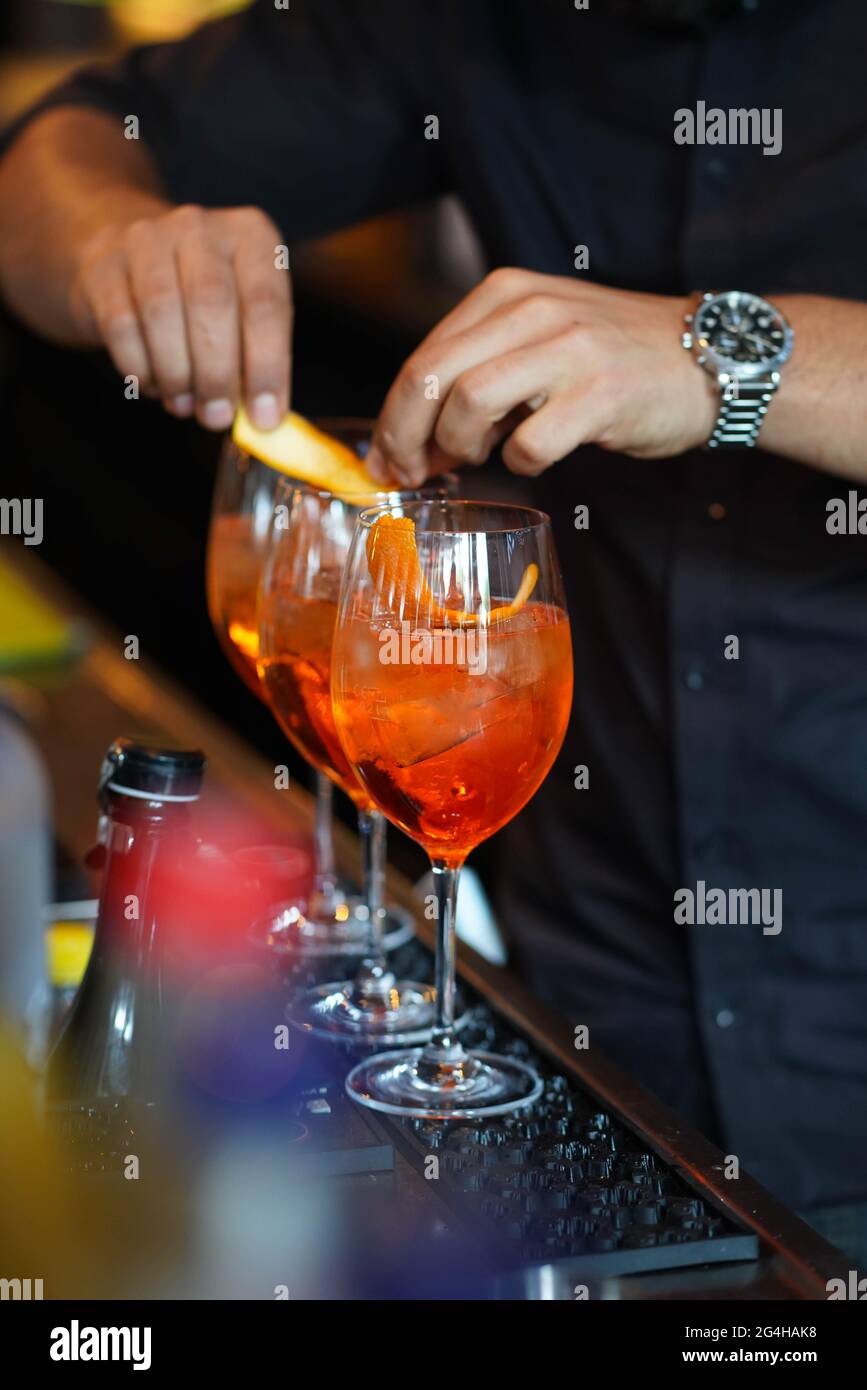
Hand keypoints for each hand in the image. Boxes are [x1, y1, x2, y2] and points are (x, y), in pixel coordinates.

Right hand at [69, 203, 290, 429]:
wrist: (129, 263)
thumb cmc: (202, 301)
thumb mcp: (244, 316)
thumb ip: (259, 361)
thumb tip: (264, 420)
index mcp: (251, 236)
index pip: (266, 303)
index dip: (267, 367)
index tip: (264, 418)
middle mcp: (199, 228)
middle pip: (212, 305)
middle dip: (217, 374)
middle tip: (216, 416)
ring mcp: (146, 239)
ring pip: (163, 314)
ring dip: (176, 374)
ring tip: (184, 404)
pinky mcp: (103, 267)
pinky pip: (122, 326)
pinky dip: (140, 367)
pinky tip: (153, 384)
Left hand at [366, 269, 716, 482]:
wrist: (709, 359)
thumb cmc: (615, 361)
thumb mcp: (539, 342)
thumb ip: (478, 375)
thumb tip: (412, 441)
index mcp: (507, 293)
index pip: (424, 357)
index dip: (393, 417)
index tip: (388, 457)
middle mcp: (532, 311)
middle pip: (432, 378)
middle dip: (405, 438)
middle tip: (410, 474)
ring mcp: (568, 350)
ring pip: (469, 404)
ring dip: (459, 448)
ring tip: (479, 457)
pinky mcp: (600, 395)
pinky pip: (530, 444)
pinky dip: (520, 463)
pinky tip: (534, 456)